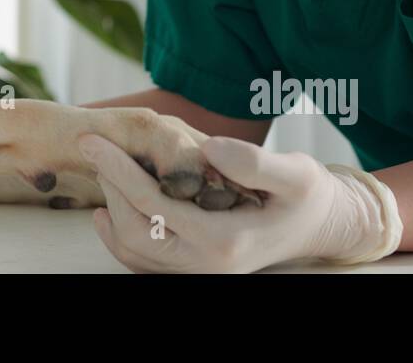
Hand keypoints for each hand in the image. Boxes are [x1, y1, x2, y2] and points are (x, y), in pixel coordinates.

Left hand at [78, 134, 401, 272]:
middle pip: (133, 231)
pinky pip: (144, 261)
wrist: (320, 225)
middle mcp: (206, 266)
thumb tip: (207, 148)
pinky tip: (111, 207)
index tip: (92, 139)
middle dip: (108, 185)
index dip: (117, 169)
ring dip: (111, 208)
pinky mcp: (193, 269)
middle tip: (94, 147)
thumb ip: (252, 162)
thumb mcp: (294, 171)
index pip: (152, 204)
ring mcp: (198, 272)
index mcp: (225, 240)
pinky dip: (121, 234)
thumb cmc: (307, 194)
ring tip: (103, 169)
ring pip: (133, 251)